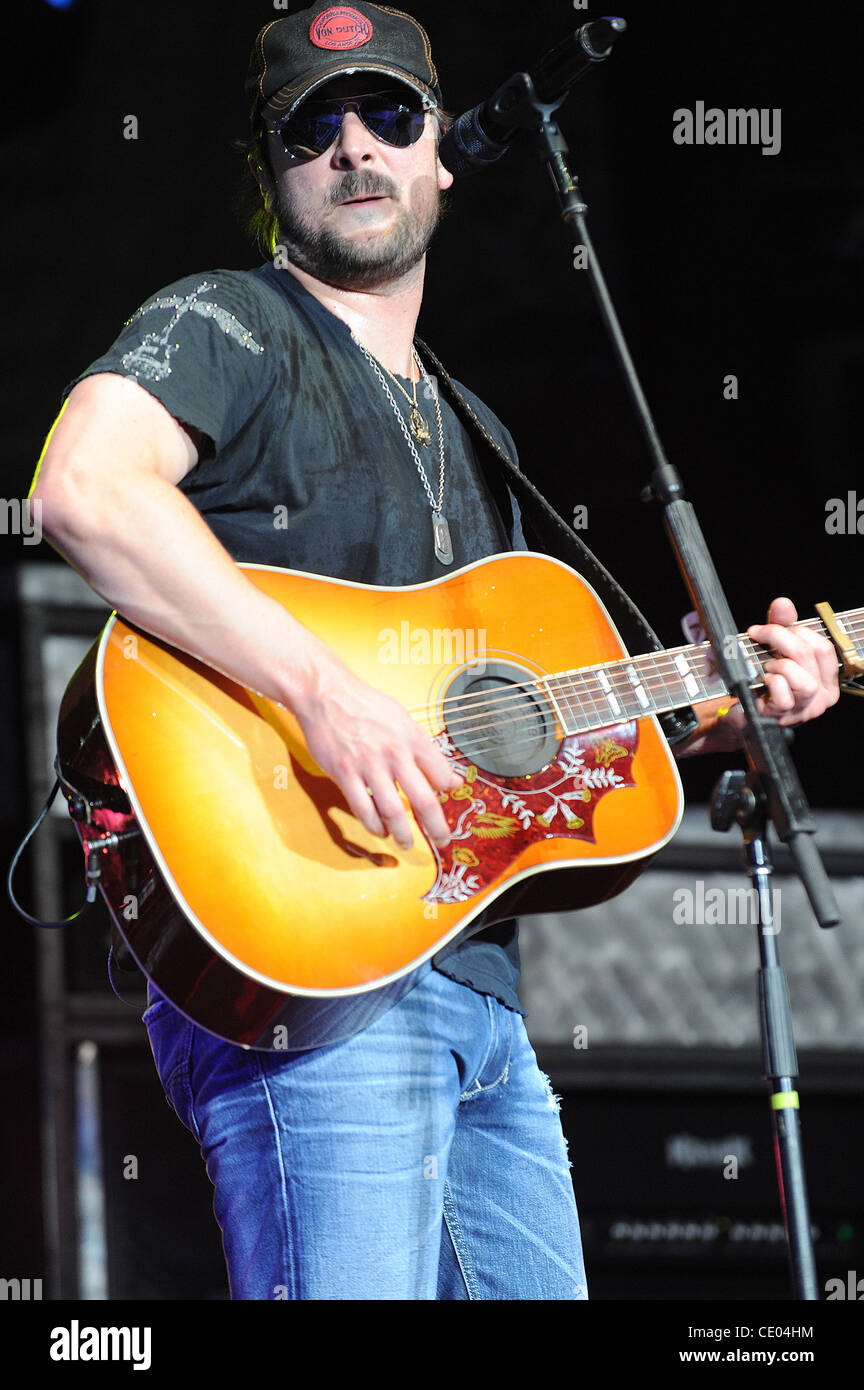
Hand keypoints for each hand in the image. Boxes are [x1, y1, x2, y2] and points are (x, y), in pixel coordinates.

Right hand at [290, 653, 460, 851]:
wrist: (326, 693)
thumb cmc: (365, 705)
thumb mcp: (404, 720)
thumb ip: (427, 751)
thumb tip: (450, 778)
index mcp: (412, 738)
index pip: (440, 774)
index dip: (449, 795)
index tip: (451, 805)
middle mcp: (394, 753)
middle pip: (423, 800)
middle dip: (436, 827)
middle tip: (442, 840)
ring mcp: (368, 765)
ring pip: (393, 811)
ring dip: (403, 833)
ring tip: (407, 842)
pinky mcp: (345, 773)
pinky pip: (363, 809)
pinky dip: (374, 825)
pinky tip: (380, 830)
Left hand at [744, 596, 839, 725]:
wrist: (739, 710)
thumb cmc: (761, 681)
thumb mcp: (773, 649)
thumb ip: (781, 626)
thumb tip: (783, 604)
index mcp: (826, 678)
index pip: (823, 647)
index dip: (796, 631)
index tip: (767, 628)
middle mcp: (822, 696)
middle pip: (810, 657)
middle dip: (779, 639)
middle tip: (758, 638)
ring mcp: (804, 710)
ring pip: (804, 682)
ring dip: (779, 666)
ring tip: (766, 668)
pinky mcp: (785, 718)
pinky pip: (784, 697)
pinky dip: (771, 684)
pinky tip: (763, 683)